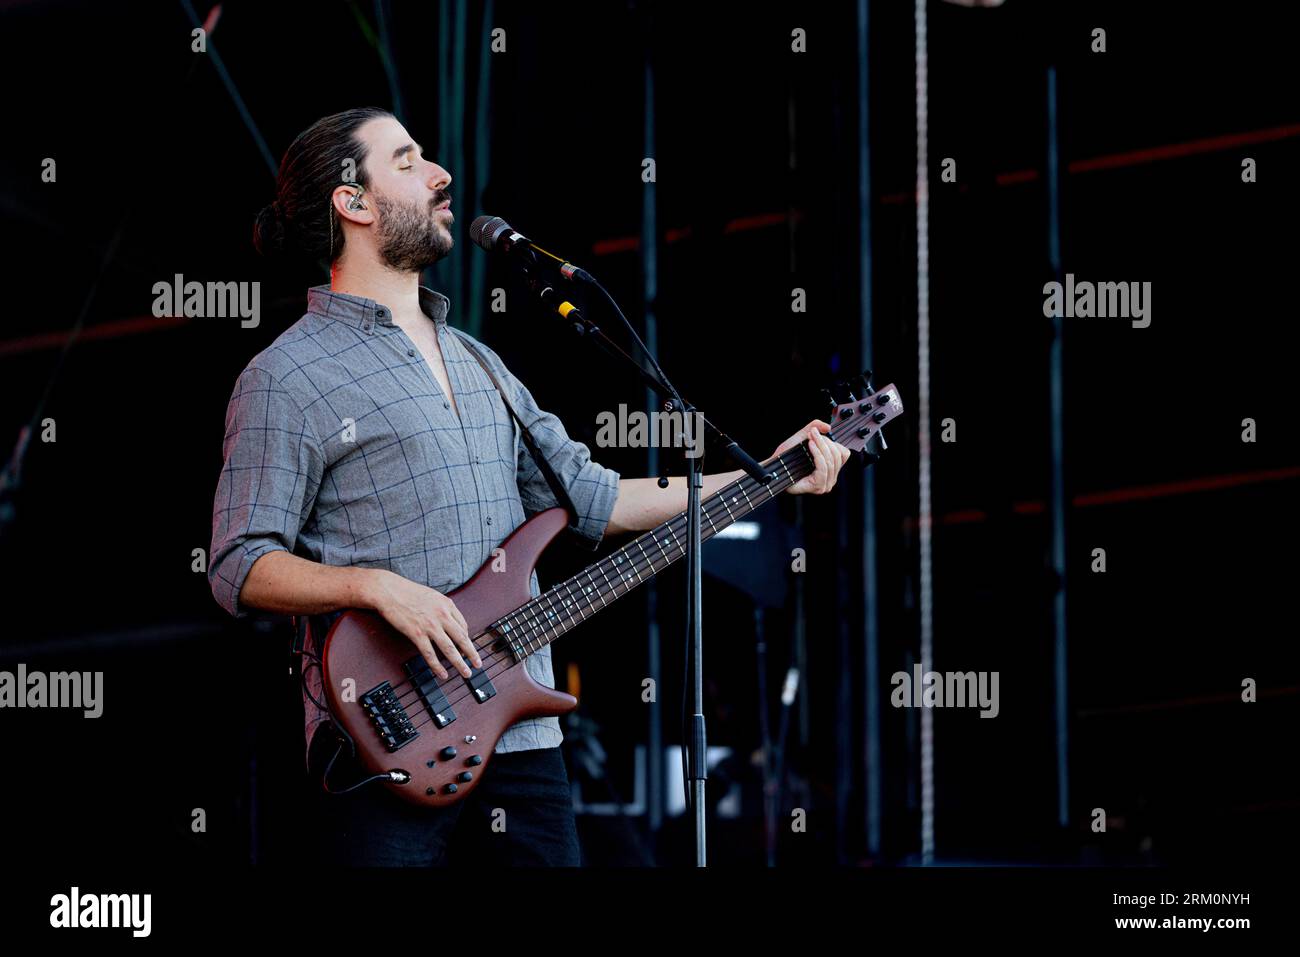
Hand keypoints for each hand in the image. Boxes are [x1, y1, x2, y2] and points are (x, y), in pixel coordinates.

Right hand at [368, 570, 482, 678]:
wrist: (388, 590)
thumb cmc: (408, 592)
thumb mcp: (432, 596)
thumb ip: (442, 608)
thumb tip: (449, 622)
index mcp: (447, 605)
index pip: (463, 625)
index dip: (467, 639)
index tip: (468, 648)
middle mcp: (442, 615)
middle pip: (462, 638)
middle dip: (472, 654)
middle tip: (478, 664)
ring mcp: (430, 626)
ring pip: (450, 649)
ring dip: (460, 663)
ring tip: (466, 673)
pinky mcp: (417, 634)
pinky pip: (430, 654)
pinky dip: (437, 666)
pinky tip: (442, 673)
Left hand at [769, 419, 850, 494]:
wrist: (775, 468)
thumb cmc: (787, 457)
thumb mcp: (802, 437)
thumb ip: (815, 427)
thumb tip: (828, 427)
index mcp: (831, 468)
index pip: (843, 453)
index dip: (832, 440)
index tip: (816, 432)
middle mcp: (831, 477)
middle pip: (837, 456)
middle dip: (825, 441)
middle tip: (813, 432)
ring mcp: (826, 484)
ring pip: (830, 461)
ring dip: (821, 446)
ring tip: (811, 438)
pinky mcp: (819, 486)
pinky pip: (823, 468)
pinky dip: (818, 454)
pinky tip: (811, 446)